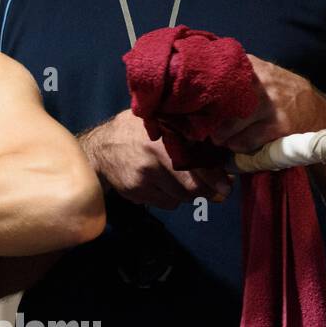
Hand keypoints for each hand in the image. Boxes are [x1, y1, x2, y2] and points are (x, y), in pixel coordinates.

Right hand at [82, 108, 231, 210]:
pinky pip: (166, 203)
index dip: (215, 178)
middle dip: (205, 190)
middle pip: (192, 187)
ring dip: (186, 193)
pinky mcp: (136, 192)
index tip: (226, 187)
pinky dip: (170, 198)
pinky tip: (161, 184)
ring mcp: (143, 178)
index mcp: (164, 138)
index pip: (197, 164)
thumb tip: (222, 154)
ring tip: (179, 179)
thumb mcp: (160, 122)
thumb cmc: (136, 131)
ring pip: (180, 198)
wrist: (99, 148)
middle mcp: (153, 159)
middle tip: (214, 189)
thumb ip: (187, 134)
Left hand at [204, 54, 325, 153]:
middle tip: (205, 128)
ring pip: (228, 127)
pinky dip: (237, 146)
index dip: (200, 94)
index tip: (192, 105)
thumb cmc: (284, 93)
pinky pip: (245, 141)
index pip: (215, 76)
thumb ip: (238, 72)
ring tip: (220, 138)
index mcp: (252, 67)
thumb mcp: (264, 73)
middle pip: (217, 105)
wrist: (321, 113)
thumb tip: (202, 74)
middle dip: (208, 120)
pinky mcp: (278, 126)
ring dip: (221, 136)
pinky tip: (238, 145)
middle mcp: (260, 82)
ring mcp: (269, 105)